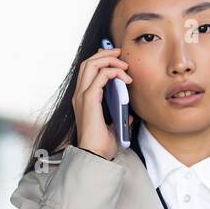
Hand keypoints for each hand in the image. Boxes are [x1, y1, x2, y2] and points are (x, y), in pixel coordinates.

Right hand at [72, 42, 132, 159]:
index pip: (88, 71)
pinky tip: (125, 79)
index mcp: (83, 100)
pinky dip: (113, 72)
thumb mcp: (113, 128)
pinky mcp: (89, 100)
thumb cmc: (102, 145)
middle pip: (87, 63)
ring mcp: (82, 96)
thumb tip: (129, 115)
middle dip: (105, 53)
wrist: (95, 156)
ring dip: (109, 60)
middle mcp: (79, 95)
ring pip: (91, 65)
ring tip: (124, 64)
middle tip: (120, 53)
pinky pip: (100, 76)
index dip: (100, 60)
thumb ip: (119, 118)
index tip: (117, 58)